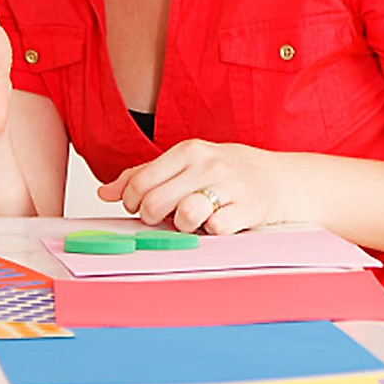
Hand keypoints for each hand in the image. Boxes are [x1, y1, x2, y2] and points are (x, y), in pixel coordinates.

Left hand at [96, 139, 296, 234]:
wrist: (279, 179)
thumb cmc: (224, 172)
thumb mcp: (184, 164)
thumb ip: (143, 176)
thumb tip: (103, 193)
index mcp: (186, 150)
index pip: (140, 181)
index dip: (131, 202)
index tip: (138, 208)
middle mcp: (206, 164)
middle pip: (155, 201)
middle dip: (151, 218)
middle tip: (161, 218)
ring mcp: (229, 186)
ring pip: (184, 215)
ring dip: (181, 227)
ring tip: (188, 221)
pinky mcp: (249, 209)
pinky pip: (215, 229)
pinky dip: (210, 233)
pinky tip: (214, 225)